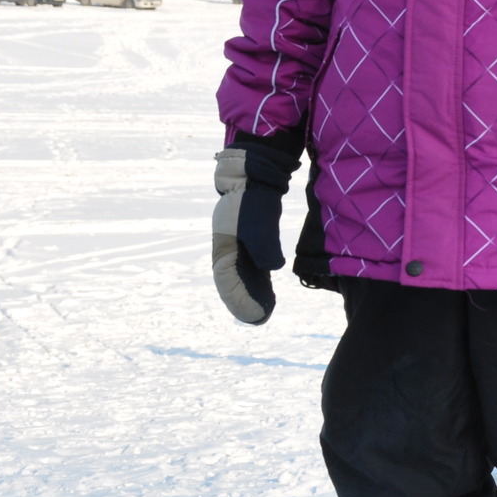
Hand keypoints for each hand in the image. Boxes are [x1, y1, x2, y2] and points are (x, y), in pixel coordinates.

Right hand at [212, 134, 300, 324]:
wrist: (252, 176)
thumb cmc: (252, 198)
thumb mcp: (259, 221)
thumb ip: (265, 246)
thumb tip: (273, 268)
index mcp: (223, 247)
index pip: (228, 281)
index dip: (239, 301)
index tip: (255, 316)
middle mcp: (228, 252)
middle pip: (234, 285)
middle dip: (245, 304)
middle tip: (260, 320)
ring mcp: (238, 249)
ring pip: (243, 280)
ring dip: (252, 297)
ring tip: (265, 314)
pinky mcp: (250, 245)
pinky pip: (252, 272)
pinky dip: (259, 286)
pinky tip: (268, 297)